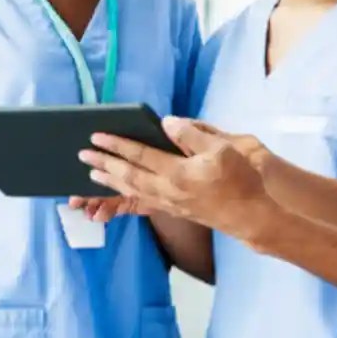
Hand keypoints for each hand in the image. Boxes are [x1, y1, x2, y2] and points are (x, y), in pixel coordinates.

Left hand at [78, 116, 280, 246]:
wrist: (254, 214)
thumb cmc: (242, 179)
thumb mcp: (223, 148)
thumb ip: (192, 135)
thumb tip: (167, 123)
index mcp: (178, 173)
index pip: (140, 156)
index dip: (117, 145)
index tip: (97, 136)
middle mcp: (168, 191)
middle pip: (128, 176)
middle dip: (104, 164)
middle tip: (82, 154)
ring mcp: (170, 203)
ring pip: (132, 192)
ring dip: (110, 182)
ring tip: (91, 174)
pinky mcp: (175, 210)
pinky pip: (143, 203)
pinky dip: (125, 196)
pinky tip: (118, 192)